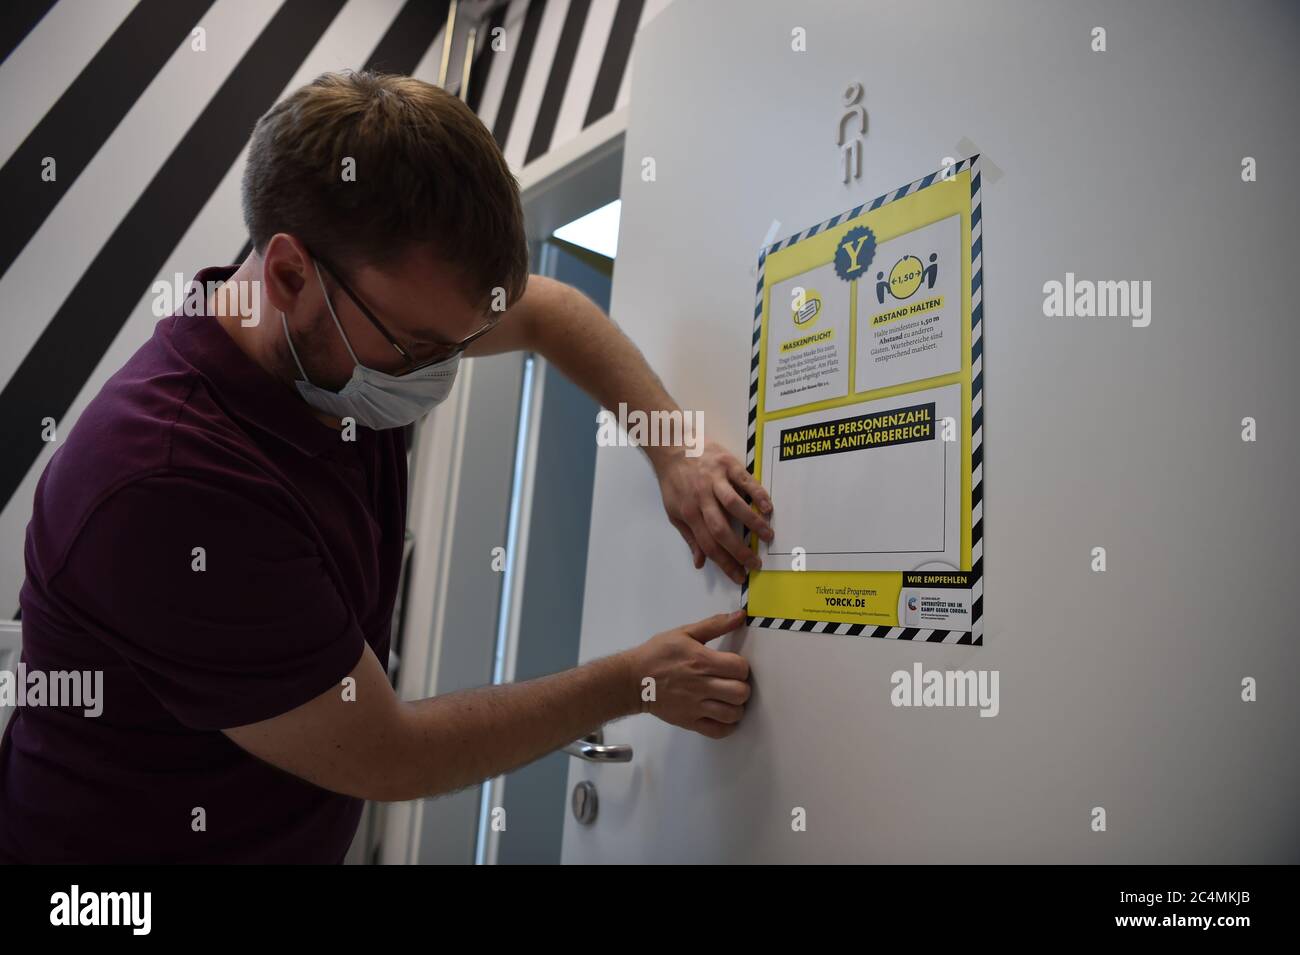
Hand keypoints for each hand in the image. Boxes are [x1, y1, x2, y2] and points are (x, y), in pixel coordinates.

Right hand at [624, 610, 751, 738]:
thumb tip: (741, 615)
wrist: (632, 679)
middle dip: (742, 687)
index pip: (740, 668)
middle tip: (732, 683)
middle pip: (740, 693)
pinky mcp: (689, 722)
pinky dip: (726, 725)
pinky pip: (718, 731)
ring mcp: (696, 707)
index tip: (732, 666)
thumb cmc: (658, 653)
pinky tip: (722, 715)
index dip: (741, 667)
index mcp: (702, 662)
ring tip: (728, 699)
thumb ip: (714, 624)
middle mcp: (702, 686)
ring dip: (736, 706)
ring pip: (732, 714)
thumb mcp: (684, 633)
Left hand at [656, 441, 773, 584]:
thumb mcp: (674, 511)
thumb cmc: (674, 481)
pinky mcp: (727, 464)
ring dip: (752, 523)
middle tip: (756, 564)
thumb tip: (700, 562)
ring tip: (767, 537)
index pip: (708, 544)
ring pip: (734, 505)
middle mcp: (701, 498)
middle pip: (721, 530)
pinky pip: (744, 480)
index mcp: (689, 513)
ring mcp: (715, 480)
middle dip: (739, 550)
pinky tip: (768, 507)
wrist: (671, 445)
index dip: (725, 563)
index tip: (739, 576)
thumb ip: (689, 537)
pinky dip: (757, 494)